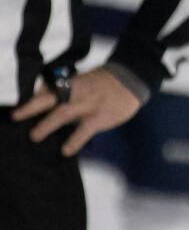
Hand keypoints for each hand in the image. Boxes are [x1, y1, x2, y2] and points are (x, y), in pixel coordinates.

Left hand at [11, 68, 143, 155]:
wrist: (131, 78)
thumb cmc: (103, 82)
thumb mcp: (82, 80)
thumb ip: (62, 90)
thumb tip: (40, 98)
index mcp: (71, 83)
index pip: (46, 90)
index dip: (30, 100)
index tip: (16, 112)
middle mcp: (76, 92)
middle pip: (50, 99)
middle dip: (32, 108)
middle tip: (17, 117)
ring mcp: (88, 104)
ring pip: (63, 113)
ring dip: (47, 125)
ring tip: (35, 136)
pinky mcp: (100, 117)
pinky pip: (84, 131)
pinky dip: (74, 141)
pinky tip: (66, 151)